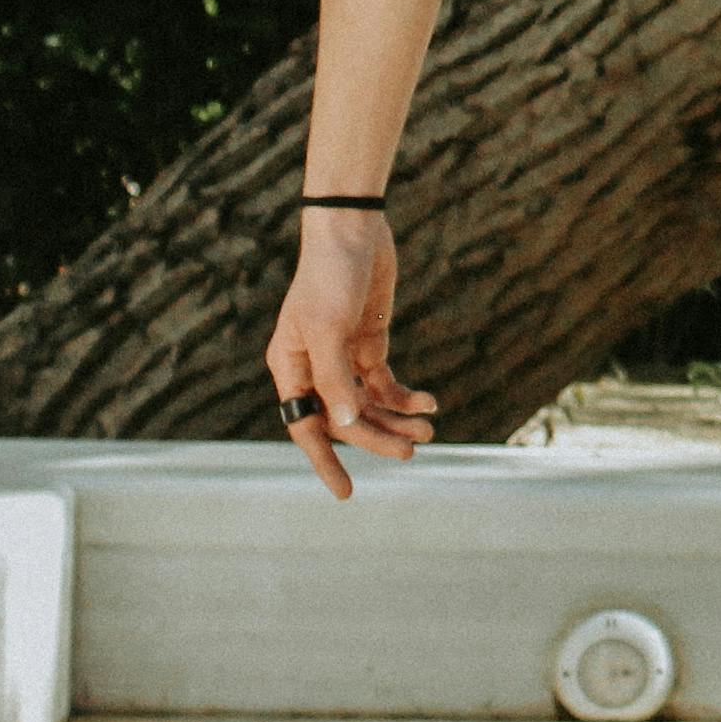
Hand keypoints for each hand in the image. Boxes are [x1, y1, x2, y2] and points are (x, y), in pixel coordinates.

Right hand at [264, 212, 439, 498]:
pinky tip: (429, 403)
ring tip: (429, 429)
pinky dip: (406, 397)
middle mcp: (314, 367)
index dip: (324, 461)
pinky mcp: (368, 344)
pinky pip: (386, 384)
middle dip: (377, 437)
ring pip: (369, 406)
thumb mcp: (329, 327)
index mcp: (290, 366)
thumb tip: (347, 426)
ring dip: (397, 420)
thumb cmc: (330, 275)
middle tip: (413, 450)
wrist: (354, 228)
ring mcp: (343, 357)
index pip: (305, 425)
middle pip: (345, 419)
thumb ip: (336, 379)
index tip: (345, 493)